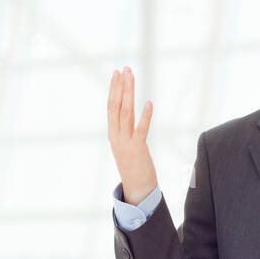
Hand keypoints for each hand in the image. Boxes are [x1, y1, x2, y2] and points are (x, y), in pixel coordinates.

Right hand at [107, 67, 157, 204]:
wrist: (137, 189)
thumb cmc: (134, 166)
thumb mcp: (126, 145)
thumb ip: (126, 129)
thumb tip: (128, 114)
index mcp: (113, 134)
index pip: (111, 106)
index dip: (114, 89)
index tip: (117, 73)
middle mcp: (117, 136)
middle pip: (116, 106)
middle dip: (120, 86)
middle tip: (124, 69)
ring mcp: (126, 143)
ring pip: (125, 113)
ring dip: (129, 94)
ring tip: (131, 77)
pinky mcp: (138, 149)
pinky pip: (141, 130)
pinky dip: (145, 116)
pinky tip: (149, 103)